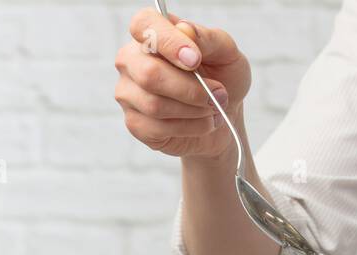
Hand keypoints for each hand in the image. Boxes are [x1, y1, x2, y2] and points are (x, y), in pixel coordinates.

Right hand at [115, 7, 251, 159]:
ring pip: (155, 105)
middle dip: (191, 89)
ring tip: (213, 108)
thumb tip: (186, 30)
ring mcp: (128, 92)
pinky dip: (190, 128)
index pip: (144, 24)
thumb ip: (209, 38)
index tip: (195, 60)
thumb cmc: (223, 78)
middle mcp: (132, 59)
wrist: (225, 115)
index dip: (168, 42)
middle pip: (149, 73)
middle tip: (219, 93)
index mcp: (151, 33)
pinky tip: (203, 122)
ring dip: (194, 110)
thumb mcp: (227, 53)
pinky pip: (157, 128)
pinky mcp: (134, 123)